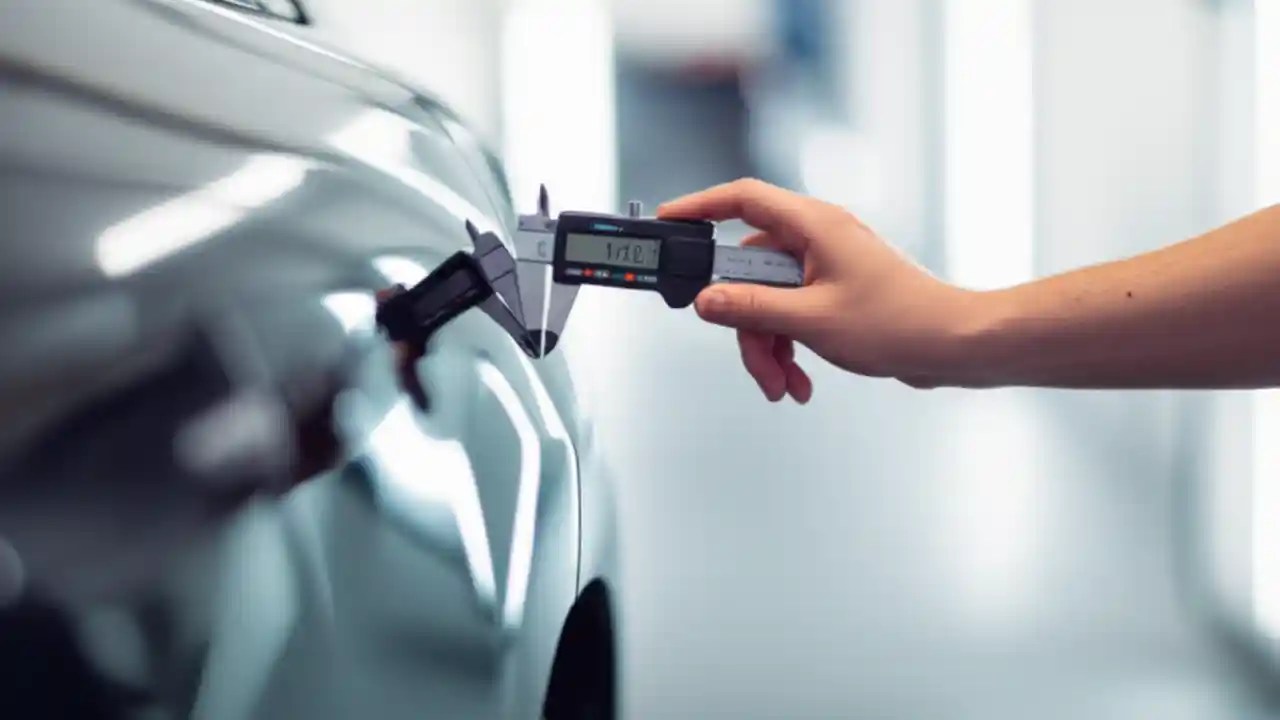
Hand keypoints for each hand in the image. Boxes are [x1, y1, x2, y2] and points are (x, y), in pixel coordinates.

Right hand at [657, 179, 979, 401]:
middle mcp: (817, 239)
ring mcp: (826, 266)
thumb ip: (751, 309)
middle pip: (748, 272)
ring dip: (768, 346)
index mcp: (813, 226)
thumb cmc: (901, 322)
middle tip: (756, 363)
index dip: (699, 206)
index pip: (741, 200)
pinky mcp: (834, 292)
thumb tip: (706, 300)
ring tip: (783, 383)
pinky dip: (788, 347)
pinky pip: (790, 314)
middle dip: (746, 325)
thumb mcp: (812, 320)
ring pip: (767, 301)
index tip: (669, 221)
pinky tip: (798, 379)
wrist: (953, 345)